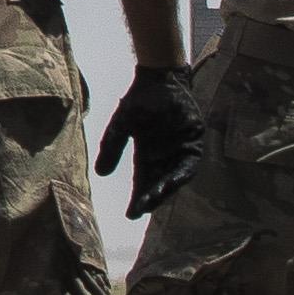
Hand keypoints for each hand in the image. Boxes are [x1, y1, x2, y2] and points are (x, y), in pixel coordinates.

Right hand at [101, 76, 199, 218]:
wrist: (161, 79)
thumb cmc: (140, 101)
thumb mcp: (121, 125)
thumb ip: (112, 147)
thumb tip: (100, 174)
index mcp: (146, 157)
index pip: (142, 183)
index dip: (138, 200)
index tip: (130, 214)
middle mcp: (164, 158)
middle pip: (158, 184)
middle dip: (151, 199)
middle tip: (141, 210)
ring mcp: (180, 152)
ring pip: (173, 178)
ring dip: (165, 190)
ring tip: (153, 199)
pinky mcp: (194, 144)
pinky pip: (189, 165)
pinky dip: (181, 174)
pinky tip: (172, 182)